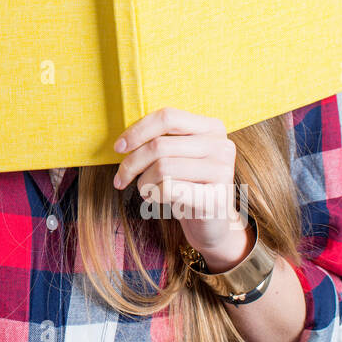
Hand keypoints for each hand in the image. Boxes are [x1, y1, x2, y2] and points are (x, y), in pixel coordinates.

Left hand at [112, 107, 248, 263]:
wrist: (211, 223)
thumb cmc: (186, 184)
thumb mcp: (175, 156)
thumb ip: (158, 141)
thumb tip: (123, 143)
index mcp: (211, 127)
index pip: (168, 117)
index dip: (138, 131)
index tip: (118, 147)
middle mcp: (221, 145)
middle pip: (160, 145)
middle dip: (131, 163)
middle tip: (120, 179)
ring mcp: (223, 171)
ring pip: (162, 167)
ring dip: (143, 182)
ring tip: (144, 190)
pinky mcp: (217, 198)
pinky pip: (170, 189)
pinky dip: (153, 195)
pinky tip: (154, 199)